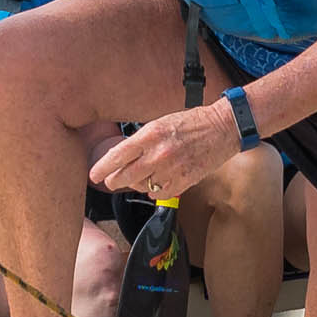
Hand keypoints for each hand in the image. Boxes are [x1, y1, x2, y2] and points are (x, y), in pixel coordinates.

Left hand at [90, 107, 237, 209]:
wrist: (222, 128)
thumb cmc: (191, 123)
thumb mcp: (159, 124)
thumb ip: (141, 141)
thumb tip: (122, 157)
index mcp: (150, 135)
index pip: (117, 156)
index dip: (102, 168)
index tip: (94, 175)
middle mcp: (158, 154)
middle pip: (125, 176)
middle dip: (114, 181)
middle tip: (111, 181)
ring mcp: (172, 170)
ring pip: (142, 187)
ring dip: (138, 184)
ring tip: (143, 175)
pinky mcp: (184, 181)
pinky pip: (160, 194)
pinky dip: (155, 190)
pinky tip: (158, 181)